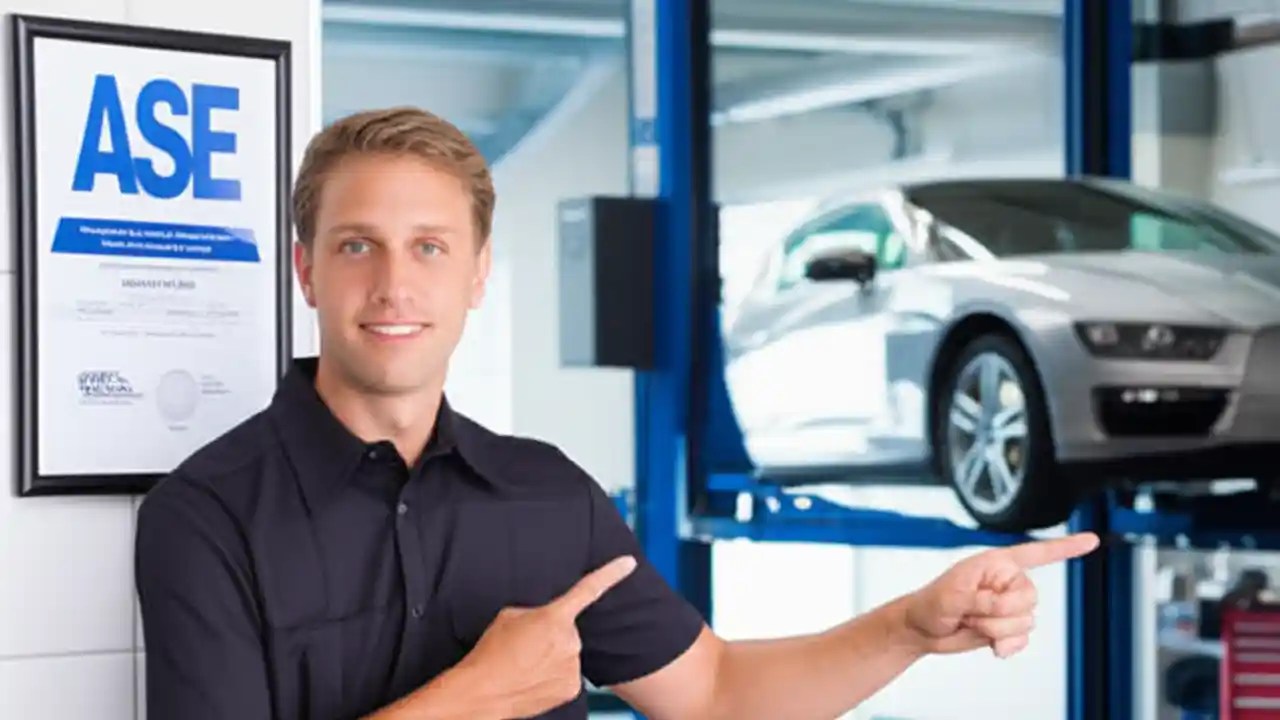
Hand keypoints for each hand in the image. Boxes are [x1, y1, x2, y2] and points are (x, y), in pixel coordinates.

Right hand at [449, 555, 637, 717]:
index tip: (628, 562)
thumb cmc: (491, 652)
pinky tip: (534, 679)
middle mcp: (570, 640)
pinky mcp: (571, 688)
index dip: (611, 573)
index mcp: (555, 616)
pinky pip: (567, 675)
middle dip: (552, 635)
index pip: (588, 589)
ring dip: (552, 656)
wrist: (483, 691)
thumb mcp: (510, 617)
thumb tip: (545, 622)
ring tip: (526, 664)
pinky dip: (553, 676)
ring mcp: (573, 666)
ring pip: (568, 654)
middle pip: (568, 631)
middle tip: (527, 646)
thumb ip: (536, 612)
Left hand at [903, 532, 1098, 658]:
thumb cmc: (931, 603)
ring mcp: (1009, 606)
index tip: (1092, 539)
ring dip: (997, 629)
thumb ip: (979, 597)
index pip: (1036, 553)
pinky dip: (1008, 646)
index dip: (1065, 547)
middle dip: (999, 611)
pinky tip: (991, 646)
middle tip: (971, 611)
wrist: (924, 630)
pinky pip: (1023, 641)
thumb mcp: (951, 594)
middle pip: (1030, 598)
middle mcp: (1007, 582)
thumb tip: (1001, 606)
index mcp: (996, 564)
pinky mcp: (1008, 628)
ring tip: (972, 621)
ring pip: (1026, 622)